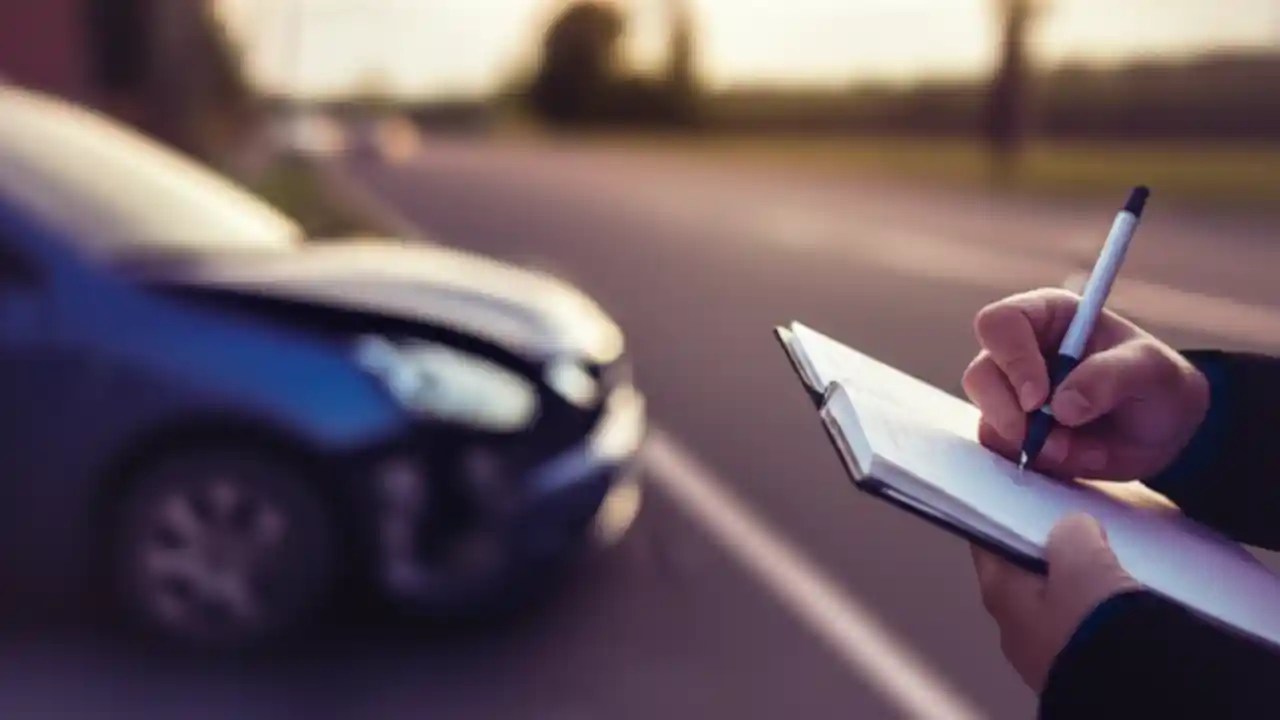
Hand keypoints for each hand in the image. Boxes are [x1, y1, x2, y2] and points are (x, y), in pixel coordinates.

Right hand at [962, 288, 1209, 479]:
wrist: (1166, 430)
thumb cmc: (1157, 382)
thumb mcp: (1150, 370)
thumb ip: (1108, 378)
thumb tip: (1062, 406)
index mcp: (1045, 318)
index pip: (999, 323)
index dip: (1011, 358)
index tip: (1039, 398)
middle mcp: (1018, 352)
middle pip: (980, 376)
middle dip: (1010, 413)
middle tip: (1048, 437)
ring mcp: (1012, 395)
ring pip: (986, 418)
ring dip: (1028, 443)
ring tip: (1075, 448)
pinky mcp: (1015, 432)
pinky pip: (1002, 450)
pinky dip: (1036, 461)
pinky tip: (1072, 455)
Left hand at [972, 514, 1140, 691]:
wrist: (1132, 695)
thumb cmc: (1093, 624)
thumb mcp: (1081, 560)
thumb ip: (1070, 533)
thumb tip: (1073, 529)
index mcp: (1000, 594)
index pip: (988, 543)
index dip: (1004, 517)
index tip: (1026, 498)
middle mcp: (1014, 627)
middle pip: (1025, 572)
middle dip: (1051, 550)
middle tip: (1080, 526)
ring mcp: (1046, 651)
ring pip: (1058, 600)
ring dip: (1081, 581)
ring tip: (1110, 559)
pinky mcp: (1079, 667)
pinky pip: (1086, 625)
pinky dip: (1100, 608)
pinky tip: (1127, 598)